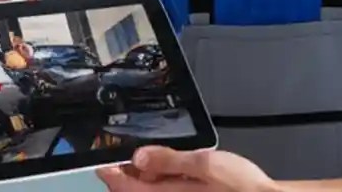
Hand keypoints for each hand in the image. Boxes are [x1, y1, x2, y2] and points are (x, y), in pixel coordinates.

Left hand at [96, 147, 278, 191]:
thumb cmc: (239, 186)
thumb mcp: (204, 164)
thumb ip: (170, 159)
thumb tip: (137, 157)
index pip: (125, 187)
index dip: (111, 173)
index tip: (102, 160)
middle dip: (129, 175)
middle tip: (135, 154)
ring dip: (145, 180)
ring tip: (155, 160)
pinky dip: (161, 184)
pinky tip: (173, 173)